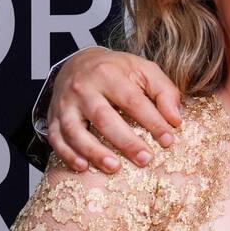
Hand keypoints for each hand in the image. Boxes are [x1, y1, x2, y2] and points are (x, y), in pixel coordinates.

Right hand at [47, 47, 181, 172]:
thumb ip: (164, 91)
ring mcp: (65, 103)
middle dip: (125, 141)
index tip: (168, 140)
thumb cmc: (118, 71)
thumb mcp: (145, 70)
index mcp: (109, 73)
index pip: (133, 100)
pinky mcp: (54, 117)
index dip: (152, 121)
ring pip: (75, 130)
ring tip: (114, 167)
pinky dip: (68, 154)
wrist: (79, 63)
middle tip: (145, 159)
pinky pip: (56, 138)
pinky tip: (83, 167)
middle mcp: (83, 88)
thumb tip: (176, 119)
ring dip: (94, 151)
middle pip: (103, 117)